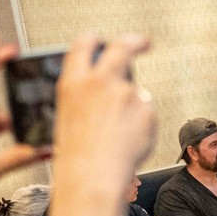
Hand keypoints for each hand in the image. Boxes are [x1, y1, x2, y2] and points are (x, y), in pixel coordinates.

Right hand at [53, 33, 154, 182]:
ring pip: (136, 94)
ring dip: (132, 111)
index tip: (105, 39)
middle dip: (134, 41)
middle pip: (122, 48)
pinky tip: (128, 142)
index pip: (85, 44)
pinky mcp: (146, 108)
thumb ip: (87, 94)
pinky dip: (142, 128)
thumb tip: (109, 86)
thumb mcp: (69, 115)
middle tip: (143, 42)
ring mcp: (126, 93)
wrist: (91, 176)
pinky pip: (147, 115)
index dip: (96, 39)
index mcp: (74, 81)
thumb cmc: (77, 154)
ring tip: (118, 137)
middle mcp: (100, 81)